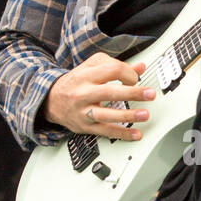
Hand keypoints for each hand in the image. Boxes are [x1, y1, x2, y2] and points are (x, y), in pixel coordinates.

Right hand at [41, 52, 155, 139]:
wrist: (51, 100)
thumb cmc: (75, 82)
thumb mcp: (91, 68)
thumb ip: (115, 66)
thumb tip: (140, 68)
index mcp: (86, 75)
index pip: (111, 70)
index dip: (127, 73)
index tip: (135, 78)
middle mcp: (83, 92)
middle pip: (109, 92)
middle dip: (132, 93)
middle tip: (150, 94)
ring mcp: (84, 111)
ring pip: (107, 114)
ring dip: (128, 116)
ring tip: (145, 115)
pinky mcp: (85, 126)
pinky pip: (105, 131)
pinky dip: (122, 134)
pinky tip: (135, 134)